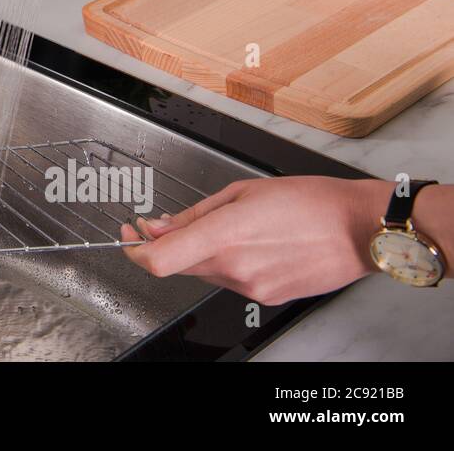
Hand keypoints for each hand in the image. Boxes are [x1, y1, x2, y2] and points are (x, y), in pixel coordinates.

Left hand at [119, 176, 392, 304]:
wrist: (359, 230)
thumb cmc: (310, 202)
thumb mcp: (243, 192)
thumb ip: (195, 213)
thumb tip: (160, 225)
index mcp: (224, 236)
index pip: (159, 260)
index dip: (135, 252)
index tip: (129, 236)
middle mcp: (234, 268)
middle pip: (179, 265)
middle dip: (169, 245)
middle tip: (168, 223)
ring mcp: (251, 287)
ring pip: (206, 272)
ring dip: (203, 252)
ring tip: (233, 226)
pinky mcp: (267, 297)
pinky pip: (232, 280)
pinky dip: (230, 263)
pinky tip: (254, 243)